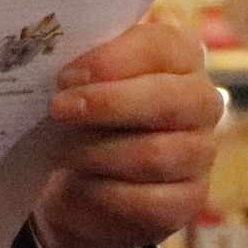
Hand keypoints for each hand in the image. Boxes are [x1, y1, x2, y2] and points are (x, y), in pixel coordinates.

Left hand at [33, 20, 220, 247]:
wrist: (87, 177)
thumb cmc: (87, 111)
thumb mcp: (82, 79)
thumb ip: (80, 60)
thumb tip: (46, 53)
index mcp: (179, 56)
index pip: (160, 47)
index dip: (111, 61)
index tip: (66, 75)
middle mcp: (201, 102)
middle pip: (166, 101)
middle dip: (106, 105)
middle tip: (57, 108)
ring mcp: (199, 153)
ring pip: (155, 154)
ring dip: (98, 152)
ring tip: (59, 149)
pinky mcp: (188, 200)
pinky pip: (150, 200)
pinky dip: (105, 192)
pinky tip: (79, 182)